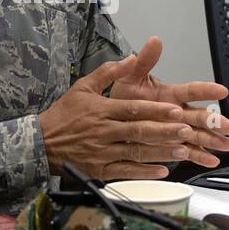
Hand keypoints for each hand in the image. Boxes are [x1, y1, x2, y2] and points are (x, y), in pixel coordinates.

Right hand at [39, 55, 198, 180]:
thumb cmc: (64, 114)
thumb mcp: (83, 86)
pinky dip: (144, 172)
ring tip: (182, 150)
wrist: (42, 142)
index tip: (176, 110)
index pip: (133, 109)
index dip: (156, 110)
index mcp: (102, 110)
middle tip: (186, 130)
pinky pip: (126, 171)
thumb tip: (131, 57)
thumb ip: (108, 72)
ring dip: (160, 152)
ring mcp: (102, 152)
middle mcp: (104, 132)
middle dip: (164, 131)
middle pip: (138, 131)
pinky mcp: (100, 170)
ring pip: (136, 152)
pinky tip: (163, 170)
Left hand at [108, 36, 228, 167]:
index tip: (221, 90)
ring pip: (198, 134)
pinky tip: (212, 160)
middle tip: (227, 126)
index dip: (207, 90)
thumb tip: (154, 41)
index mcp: (170, 94)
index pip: (192, 90)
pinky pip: (188, 151)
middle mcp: (177, 112)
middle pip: (199, 116)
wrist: (112, 120)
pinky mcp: (172, 144)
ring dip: (213, 140)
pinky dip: (200, 156)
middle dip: (214, 121)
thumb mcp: (131, 77)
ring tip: (227, 145)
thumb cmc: (123, 98)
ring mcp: (176, 129)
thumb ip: (145, 61)